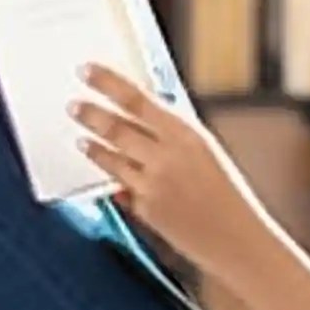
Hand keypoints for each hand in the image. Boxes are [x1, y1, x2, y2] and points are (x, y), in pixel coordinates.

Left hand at [69, 62, 273, 280]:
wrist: (237, 239)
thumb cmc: (228, 194)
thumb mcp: (206, 153)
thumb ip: (174, 135)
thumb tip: (144, 116)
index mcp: (186, 135)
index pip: (137, 100)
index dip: (107, 83)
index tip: (86, 70)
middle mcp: (165, 157)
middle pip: (116, 128)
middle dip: (90, 114)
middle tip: (73, 105)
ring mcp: (151, 185)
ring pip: (110, 159)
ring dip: (92, 147)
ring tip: (79, 139)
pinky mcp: (144, 210)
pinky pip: (121, 188)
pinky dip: (112, 178)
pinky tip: (104, 175)